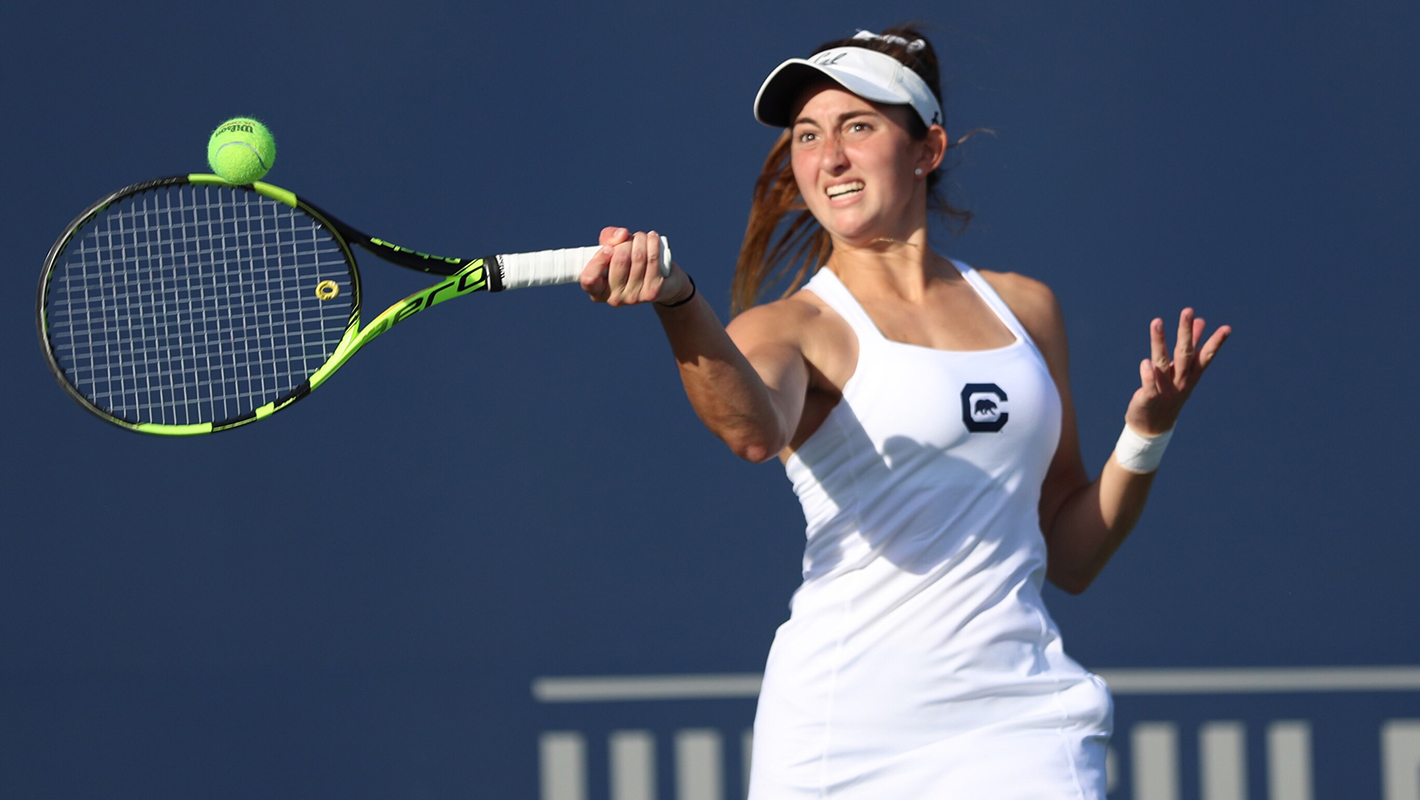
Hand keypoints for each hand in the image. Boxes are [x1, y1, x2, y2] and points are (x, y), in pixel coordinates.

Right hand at [579, 227, 690, 306]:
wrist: (660, 280)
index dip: (598, 261)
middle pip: (619, 260)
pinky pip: (652, 261)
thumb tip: (621, 235)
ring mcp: (633, 298)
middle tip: (630, 239)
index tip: (608, 249)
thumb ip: (608, 238)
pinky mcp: (652, 293)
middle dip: (626, 242)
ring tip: (641, 237)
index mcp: (597, 291)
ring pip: (638, 257)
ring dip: (640, 239)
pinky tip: (652, 237)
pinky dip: (653, 244)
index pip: (589, 279)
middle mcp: (613, 299)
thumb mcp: (612, 248)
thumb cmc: (628, 262)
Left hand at [1124, 308, 1230, 434]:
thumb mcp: (1182, 371)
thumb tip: (1200, 321)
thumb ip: (1192, 347)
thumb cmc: (1169, 392)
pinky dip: (1147, 374)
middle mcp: (1180, 381)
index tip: (1227, 328)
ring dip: (1159, 341)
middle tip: (1188, 310)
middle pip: (1185, 354)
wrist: (1153, 426)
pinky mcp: (1149, 398)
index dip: (1215, 342)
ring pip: (1162, 362)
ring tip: (1156, 321)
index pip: (1205, 356)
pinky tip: (1145, 362)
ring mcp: (1165, 390)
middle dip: (1186, 332)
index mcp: (1191, 375)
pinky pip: (1149, 385)